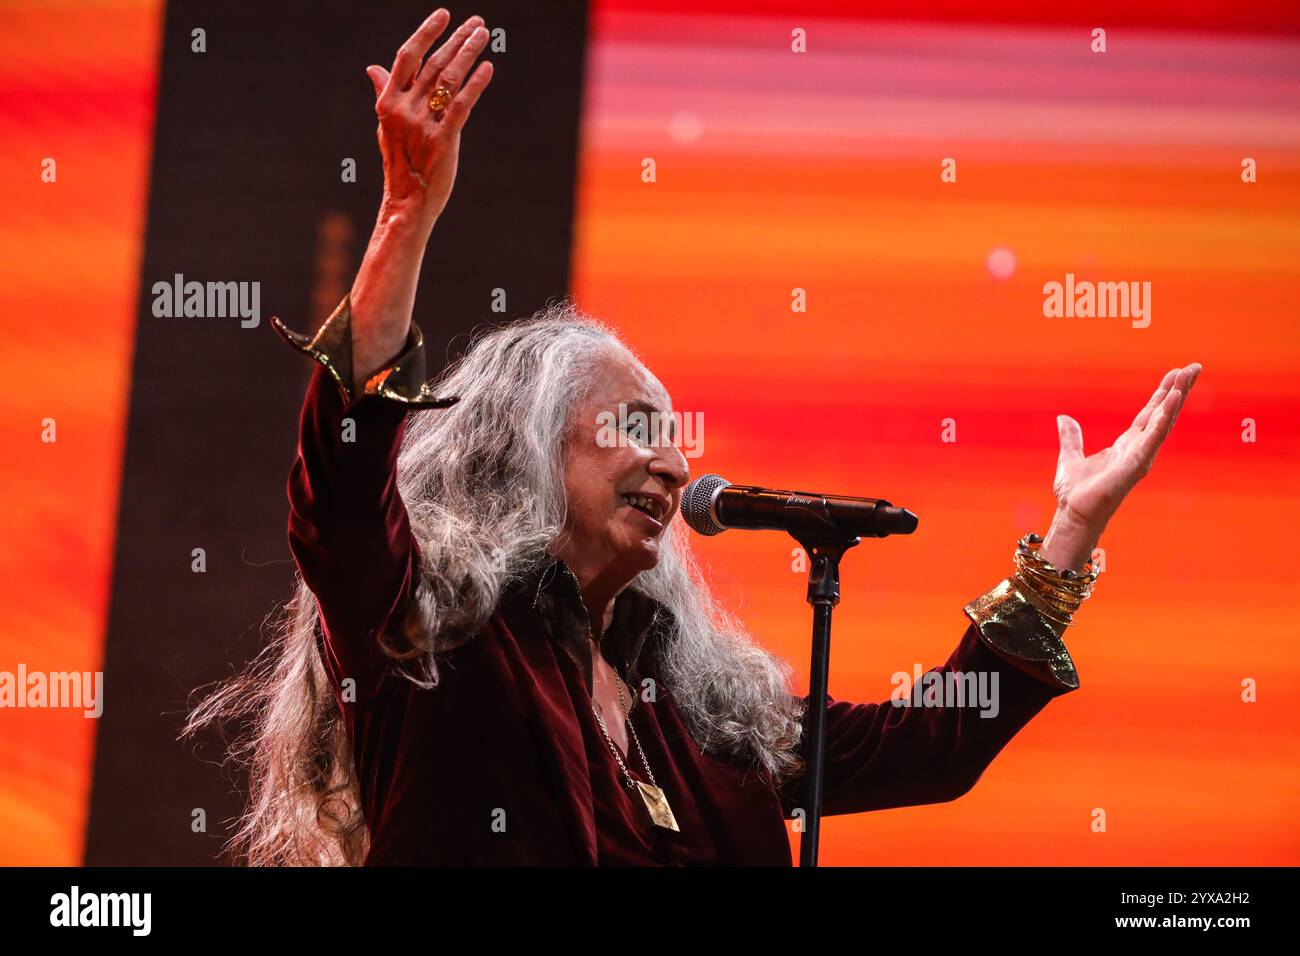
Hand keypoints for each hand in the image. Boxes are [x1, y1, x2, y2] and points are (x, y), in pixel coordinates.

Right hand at [365, 9, 493, 224]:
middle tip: (477, 22)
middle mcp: (404, 109)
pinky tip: (488, 68)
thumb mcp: (387, 126)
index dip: (426, 33)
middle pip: (434, 63)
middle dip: (457, 38)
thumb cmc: (401, 164)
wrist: (407, 203)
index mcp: (388, 102)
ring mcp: (423, 124)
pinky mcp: (443, 140)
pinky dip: (476, 84)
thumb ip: (384, 93)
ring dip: (469, 53)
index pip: (408, 57)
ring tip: (484, 35)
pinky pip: (462, 104)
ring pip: (449, 78)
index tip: (444, 15)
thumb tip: (373, 68)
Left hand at [1041, 362, 1201, 570]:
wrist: (1072, 514)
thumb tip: (1063, 419)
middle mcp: (1138, 449)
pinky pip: (1153, 436)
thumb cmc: (1075, 493)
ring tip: (1189, 375)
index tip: (1175, 374)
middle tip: (1194, 367)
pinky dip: (1164, 417)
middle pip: (1163, 413)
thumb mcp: (1070, 456)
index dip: (1162, 394)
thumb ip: (1071, 438)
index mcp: (1126, 445)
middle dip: (1179, 389)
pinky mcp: (1136, 464)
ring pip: (1163, 421)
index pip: (1149, 413)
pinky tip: (1174, 398)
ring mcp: (1140, 456)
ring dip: (1177, 397)